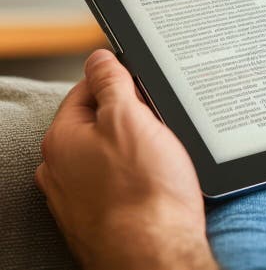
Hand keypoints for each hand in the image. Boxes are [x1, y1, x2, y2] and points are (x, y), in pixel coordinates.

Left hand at [36, 50, 216, 269]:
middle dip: (130, 120)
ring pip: (107, 158)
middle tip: (161, 125)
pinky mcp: (98, 221)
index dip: (120, 82)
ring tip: (162, 159)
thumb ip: (112, 82)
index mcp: (62, 139)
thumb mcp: (130, 118)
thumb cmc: (145, 191)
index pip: (87, 91)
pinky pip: (116, 187)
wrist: (155, 254)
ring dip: (133, 152)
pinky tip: (155, 185)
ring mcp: (77, 199)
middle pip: (97, 125)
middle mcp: (60, 170)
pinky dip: (134, 181)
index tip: (145, 86)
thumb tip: (99, 57)